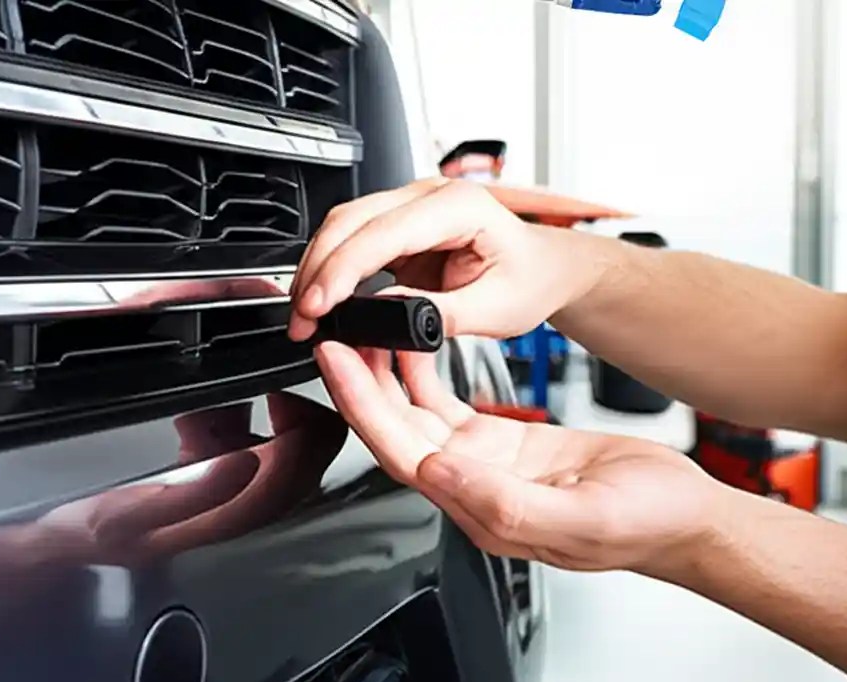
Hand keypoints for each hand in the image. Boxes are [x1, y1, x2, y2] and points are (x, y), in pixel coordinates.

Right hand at [288, 179, 605, 340]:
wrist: (545, 269)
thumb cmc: (531, 279)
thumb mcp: (499, 309)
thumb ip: (445, 312)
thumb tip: (390, 314)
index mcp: (459, 207)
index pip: (384, 232)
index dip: (343, 269)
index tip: (320, 304)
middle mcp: (428, 197)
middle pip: (351, 220)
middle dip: (317, 269)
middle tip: (301, 319)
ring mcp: (409, 209)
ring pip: (343, 226)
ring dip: (317, 269)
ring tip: (305, 316)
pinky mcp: (396, 229)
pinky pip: (351, 241)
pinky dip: (330, 270)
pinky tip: (321, 299)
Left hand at [314, 341, 726, 576]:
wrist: (687, 517)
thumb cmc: (646, 524)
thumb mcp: (582, 517)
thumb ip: (505, 503)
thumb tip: (439, 471)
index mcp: (479, 508)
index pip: (399, 451)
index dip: (361, 405)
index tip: (337, 359)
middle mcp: (469, 485)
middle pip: (394, 427)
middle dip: (358, 379)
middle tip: (337, 329)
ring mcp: (482, 463)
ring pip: (413, 413)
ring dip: (383, 372)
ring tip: (365, 326)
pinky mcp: (500, 442)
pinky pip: (445, 404)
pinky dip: (422, 372)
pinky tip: (410, 343)